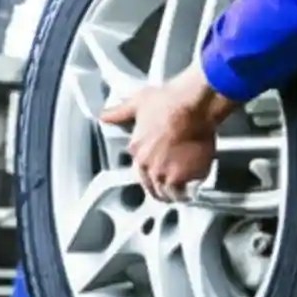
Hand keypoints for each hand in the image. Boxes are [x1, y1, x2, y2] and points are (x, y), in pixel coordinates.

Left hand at [99, 67, 237, 202]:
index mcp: (136, 149)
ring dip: (172, 195)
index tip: (157, 169)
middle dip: (159, 189)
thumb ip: (120, 112)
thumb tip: (104, 115)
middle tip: (168, 188)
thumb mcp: (138, 103)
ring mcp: (164, 173)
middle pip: (151, 187)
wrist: (192, 107)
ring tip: (180, 194)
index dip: (150, 170)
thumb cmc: (168, 101)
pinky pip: (183, 192)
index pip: (140, 169)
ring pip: (166, 194)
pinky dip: (187, 193)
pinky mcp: (182, 177)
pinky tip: (190, 192)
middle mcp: (147, 165)